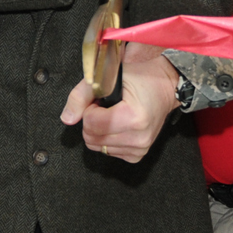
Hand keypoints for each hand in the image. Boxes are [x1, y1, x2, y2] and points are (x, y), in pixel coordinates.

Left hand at [59, 44, 182, 162]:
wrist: (165, 87)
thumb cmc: (141, 78)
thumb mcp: (109, 78)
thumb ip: (81, 96)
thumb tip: (67, 119)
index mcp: (134, 118)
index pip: (90, 124)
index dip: (90, 109)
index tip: (102, 100)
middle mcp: (139, 137)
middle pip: (91, 138)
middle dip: (92, 121)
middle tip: (106, 107)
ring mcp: (140, 148)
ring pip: (98, 147)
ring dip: (100, 130)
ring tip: (114, 114)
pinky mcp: (138, 155)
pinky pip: (108, 152)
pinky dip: (108, 139)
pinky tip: (119, 125)